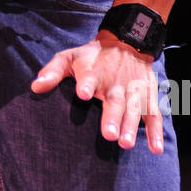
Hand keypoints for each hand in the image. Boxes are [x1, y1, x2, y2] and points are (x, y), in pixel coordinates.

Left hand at [30, 30, 163, 152]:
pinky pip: (154, 115)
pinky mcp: (148, 96)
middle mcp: (115, 82)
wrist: (127, 42)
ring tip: (125, 144)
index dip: (87, 85)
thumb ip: (52, 71)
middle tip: (109, 135)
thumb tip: (35, 88)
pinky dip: (155, 132)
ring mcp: (134, 90)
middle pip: (114, 100)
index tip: (83, 93)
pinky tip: (155, 149)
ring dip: (131, 126)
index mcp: (95, 72)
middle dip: (112, 117)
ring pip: (134, 109)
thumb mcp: (69, 57)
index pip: (90, 78)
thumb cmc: (91, 57)